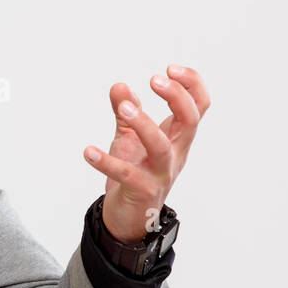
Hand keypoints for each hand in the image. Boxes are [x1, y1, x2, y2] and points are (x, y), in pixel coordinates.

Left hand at [82, 65, 209, 243]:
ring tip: (124, 107)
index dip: (192, 84)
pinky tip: (88, 151)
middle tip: (154, 79)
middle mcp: (175, 154)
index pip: (198, 107)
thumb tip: (119, 86)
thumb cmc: (135, 173)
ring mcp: (160, 174)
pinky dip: (106, 161)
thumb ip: (127, 112)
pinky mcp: (141, 191)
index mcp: (177, 138)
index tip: (170, 68)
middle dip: (176, 97)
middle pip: (190, 121)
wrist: (129, 218)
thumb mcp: (130, 138)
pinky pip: (126, 175)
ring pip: (161, 146)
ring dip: (144, 124)